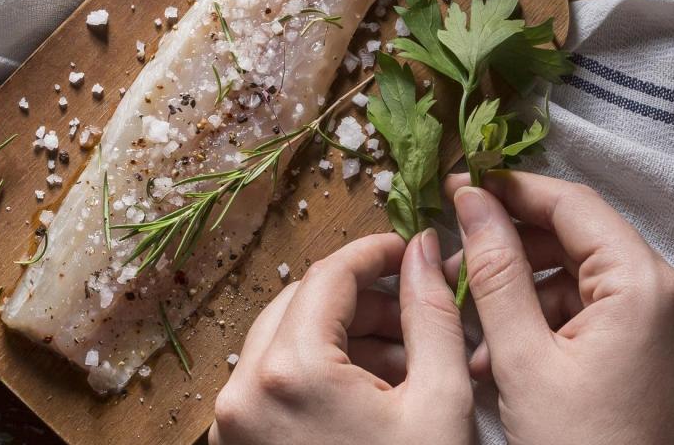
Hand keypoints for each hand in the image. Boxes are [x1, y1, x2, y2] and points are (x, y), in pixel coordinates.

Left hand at [209, 232, 473, 444]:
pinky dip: (318, 372)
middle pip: (301, 304)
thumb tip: (423, 249)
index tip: (410, 250)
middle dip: (361, 299)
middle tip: (413, 312)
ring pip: (284, 341)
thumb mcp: (439, 401)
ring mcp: (233, 423)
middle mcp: (244, 392)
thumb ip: (431, 314)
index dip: (374, 252)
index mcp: (290, 372)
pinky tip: (370, 394)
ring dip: (341, 336)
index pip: (328, 275)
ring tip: (402, 361)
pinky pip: (273, 382)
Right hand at [445, 171, 673, 444]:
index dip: (512, 192)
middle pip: (585, 242)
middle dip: (516, 255)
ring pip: (594, 281)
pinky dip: (563, 326)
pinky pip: (613, 315)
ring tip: (479, 339)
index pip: (574, 205)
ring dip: (532, 297)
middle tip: (454, 270)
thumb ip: (496, 271)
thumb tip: (473, 202)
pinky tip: (515, 358)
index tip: (461, 188)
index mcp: (650, 288)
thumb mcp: (523, 361)